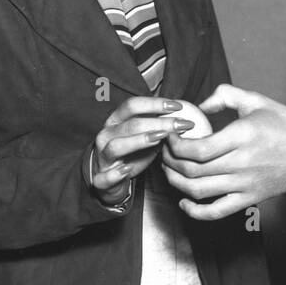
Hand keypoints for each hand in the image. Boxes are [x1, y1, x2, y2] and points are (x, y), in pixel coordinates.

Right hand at [89, 97, 205, 204]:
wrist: (109, 180)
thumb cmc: (131, 155)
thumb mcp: (146, 138)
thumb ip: (159, 127)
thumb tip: (185, 117)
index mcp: (116, 121)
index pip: (133, 105)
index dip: (155, 104)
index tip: (178, 107)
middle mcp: (106, 135)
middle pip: (131, 125)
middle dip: (158, 123)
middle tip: (182, 125)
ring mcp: (101, 156)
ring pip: (116, 146)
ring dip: (139, 141)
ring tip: (161, 139)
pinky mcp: (101, 178)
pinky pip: (104, 176)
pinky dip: (114, 174)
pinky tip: (126, 170)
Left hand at [161, 84, 285, 220]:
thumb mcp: (258, 100)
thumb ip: (225, 96)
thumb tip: (198, 105)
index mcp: (243, 136)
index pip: (198, 148)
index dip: (176, 145)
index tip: (170, 136)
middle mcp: (242, 163)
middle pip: (193, 170)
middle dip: (170, 161)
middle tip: (165, 151)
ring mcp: (245, 184)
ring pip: (198, 191)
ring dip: (176, 182)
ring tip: (169, 170)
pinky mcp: (249, 198)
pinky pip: (216, 212)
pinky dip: (195, 211)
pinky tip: (184, 202)